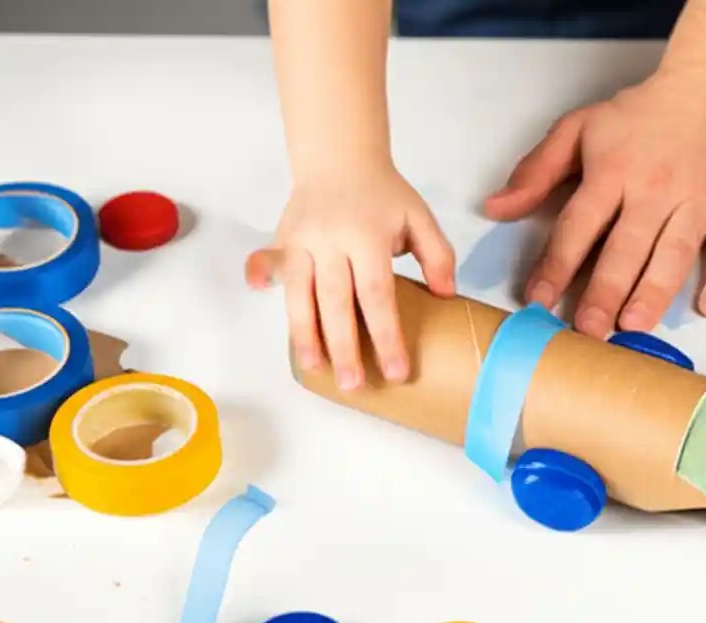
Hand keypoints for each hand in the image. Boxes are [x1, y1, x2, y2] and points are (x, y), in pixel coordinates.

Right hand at [246, 162, 454, 388]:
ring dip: (304, 333)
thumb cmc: (383, 195)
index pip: (378, 295)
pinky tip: (258, 291)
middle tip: (354, 384)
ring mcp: (302, 239)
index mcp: (368, 236)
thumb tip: (447, 295)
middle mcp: (331, 239)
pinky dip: (260, 273)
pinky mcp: (281, 238)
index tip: (396, 371)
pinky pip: (268, 259)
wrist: (340, 156)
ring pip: (300, 293)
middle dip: (344, 346)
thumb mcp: (418, 217)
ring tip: (315, 368)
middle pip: (336, 302)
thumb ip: (437, 254)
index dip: (387, 335)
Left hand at [484, 68, 705, 337]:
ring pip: (675, 251)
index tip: (539, 301)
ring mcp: (702, 195)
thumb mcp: (581, 127)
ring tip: (634, 326)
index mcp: (613, 169)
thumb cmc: (646, 111)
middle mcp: (656, 186)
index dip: (555, 265)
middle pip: (626, 247)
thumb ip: (537, 170)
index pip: (578, 225)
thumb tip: (495, 208)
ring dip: (654, 291)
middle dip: (604, 292)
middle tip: (589, 330)